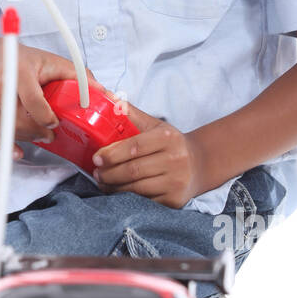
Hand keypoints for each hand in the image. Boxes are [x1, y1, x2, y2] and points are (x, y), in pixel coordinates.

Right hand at [0, 42, 104, 159]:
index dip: (47, 118)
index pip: (33, 102)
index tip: (55, 122)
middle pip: (19, 120)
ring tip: (37, 136)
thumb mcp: (51, 61)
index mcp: (18, 69)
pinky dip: (4, 146)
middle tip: (50, 136)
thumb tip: (107, 95)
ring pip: (5, 130)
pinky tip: (18, 150)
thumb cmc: (24, 60)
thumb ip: (79, 77)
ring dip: (24, 139)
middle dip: (38, 133)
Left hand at [90, 97, 207, 208]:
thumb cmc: (170, 143)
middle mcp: (175, 159)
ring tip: (103, 182)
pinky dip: (127, 198)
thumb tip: (106, 96)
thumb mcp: (155, 125)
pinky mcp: (175, 200)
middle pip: (133, 170)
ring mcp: (176, 181)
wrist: (200, 164)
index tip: (96, 159)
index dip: (112, 154)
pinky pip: (145, 201)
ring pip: (137, 188)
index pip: (134, 147)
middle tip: (96, 173)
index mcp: (168, 138)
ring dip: (114, 187)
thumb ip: (131, 113)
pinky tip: (118, 192)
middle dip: (109, 174)